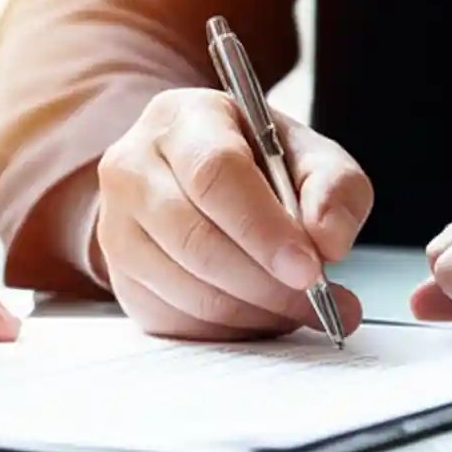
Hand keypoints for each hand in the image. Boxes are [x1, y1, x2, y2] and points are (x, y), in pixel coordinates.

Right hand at [95, 88, 370, 339]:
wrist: (193, 179)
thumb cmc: (252, 163)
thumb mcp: (307, 156)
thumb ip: (335, 187)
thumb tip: (329, 242)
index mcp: (181, 120)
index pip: (215, 174)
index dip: (264, 228)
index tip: (309, 268)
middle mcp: (133, 169)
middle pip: (196, 240)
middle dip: (267, 283)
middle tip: (320, 301)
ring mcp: (116, 228)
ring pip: (186, 290)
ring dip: (254, 311)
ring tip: (297, 307)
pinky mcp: (121, 279)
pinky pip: (176, 321)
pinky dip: (229, 330)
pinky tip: (259, 314)